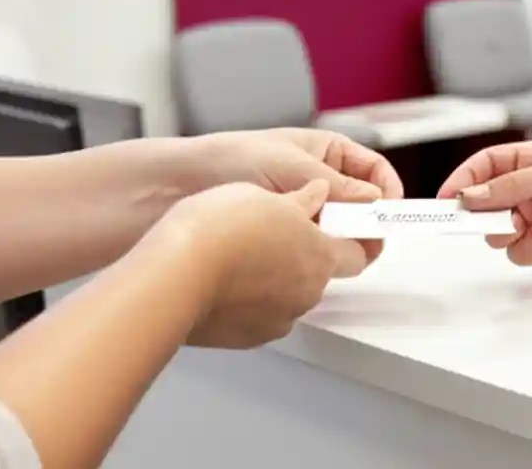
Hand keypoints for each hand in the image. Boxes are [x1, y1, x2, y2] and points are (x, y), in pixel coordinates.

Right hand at [148, 180, 363, 348]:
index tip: (334, 228)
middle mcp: (307, 294)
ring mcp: (277, 320)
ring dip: (272, 281)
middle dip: (300, 258)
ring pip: (287, 298)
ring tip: (238, 258)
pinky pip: (256, 317)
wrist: (173, 276)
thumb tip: (318, 193)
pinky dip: (246, 303)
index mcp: (320, 257)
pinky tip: (221, 283)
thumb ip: (301, 200)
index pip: (357, 254)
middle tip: (271, 236)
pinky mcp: (246, 339)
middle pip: (317, 276)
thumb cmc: (220, 230)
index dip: (348, 240)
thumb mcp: (266, 196)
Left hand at [182, 129, 405, 263]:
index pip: (373, 170)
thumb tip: (376, 201)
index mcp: (326, 152)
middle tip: (372, 241)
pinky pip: (317, 245)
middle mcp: (320, 180)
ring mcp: (304, 208)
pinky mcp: (287, 234)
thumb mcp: (292, 166)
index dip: (387, 189)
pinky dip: (323, 251)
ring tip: (340, 248)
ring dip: (346, 238)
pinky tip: (316, 256)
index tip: (391, 212)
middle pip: (363, 203)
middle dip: (369, 221)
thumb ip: (338, 186)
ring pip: (342, 227)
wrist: (174, 187)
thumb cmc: (229, 159)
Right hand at [438, 141, 531, 265]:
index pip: (485, 166)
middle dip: (475, 211)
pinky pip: (519, 251)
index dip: (462, 179)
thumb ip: (511, 186)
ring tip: (525, 224)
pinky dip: (526, 246)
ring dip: (505, 230)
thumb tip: (470, 196)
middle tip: (464, 220)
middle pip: (484, 201)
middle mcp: (530, 189)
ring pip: (497, 231)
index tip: (445, 197)